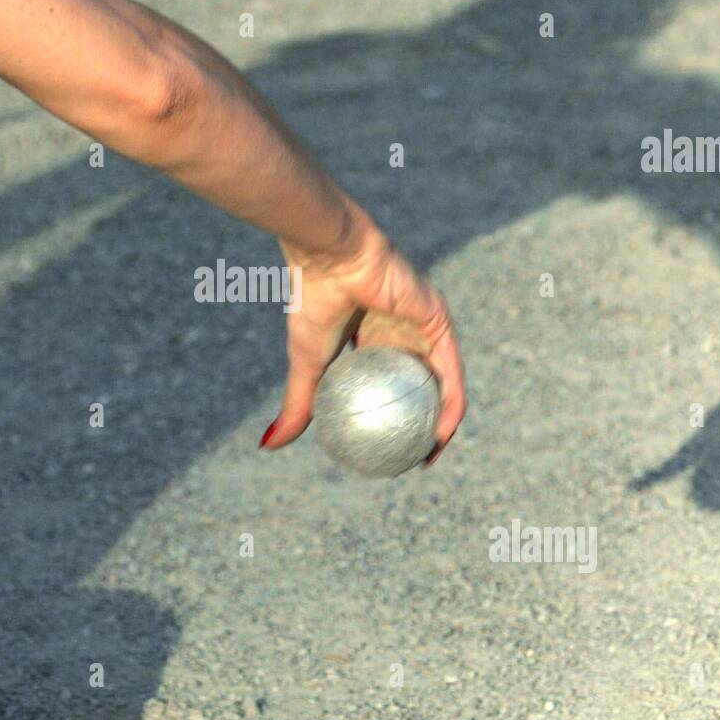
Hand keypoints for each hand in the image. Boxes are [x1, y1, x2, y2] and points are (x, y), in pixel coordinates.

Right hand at [260, 212, 465, 464]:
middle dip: (423, 426)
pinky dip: (451, 403)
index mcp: (375, 338)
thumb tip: (268, 445)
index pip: (392, 382)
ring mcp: (424, 325)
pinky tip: (443, 432)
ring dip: (443, 422)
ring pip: (442, 382)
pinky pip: (451, 369)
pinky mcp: (439, 319)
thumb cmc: (314, 303)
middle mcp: (404, 332)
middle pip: (422, 386)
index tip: (387, 452)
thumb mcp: (306, 365)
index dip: (394, 417)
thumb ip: (298, 404)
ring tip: (430, 455)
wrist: (330, 258)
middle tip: (412, 460)